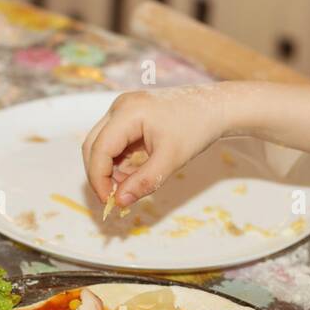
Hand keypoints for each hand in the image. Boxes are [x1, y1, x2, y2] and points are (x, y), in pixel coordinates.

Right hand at [82, 85, 230, 207]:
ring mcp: (123, 110)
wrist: (215, 108)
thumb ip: (144, 181)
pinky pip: (114, 143)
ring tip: (131, 186)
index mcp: (127, 112)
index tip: (109, 202)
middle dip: (100, 175)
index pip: (99, 149)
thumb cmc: (196, 129)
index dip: (99, 179)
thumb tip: (119, 202)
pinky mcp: (129, 117)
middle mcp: (120, 107)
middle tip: (115, 198)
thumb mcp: (171, 159)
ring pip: (102, 145)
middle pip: (93, 146)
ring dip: (110, 170)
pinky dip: (119, 162)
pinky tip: (134, 175)